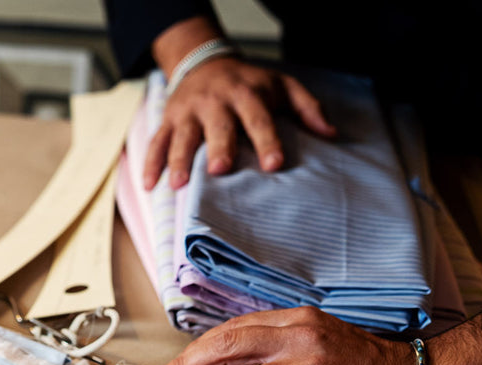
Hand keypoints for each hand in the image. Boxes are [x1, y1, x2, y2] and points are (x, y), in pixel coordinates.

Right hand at [146, 58, 336, 189]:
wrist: (205, 61)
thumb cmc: (249, 82)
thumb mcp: (282, 85)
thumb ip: (307, 108)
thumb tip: (331, 134)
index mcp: (247, 94)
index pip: (258, 118)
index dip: (267, 140)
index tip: (274, 164)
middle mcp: (215, 102)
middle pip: (217, 127)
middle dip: (217, 147)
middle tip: (219, 169)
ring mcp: (188, 112)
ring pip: (181, 136)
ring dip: (178, 160)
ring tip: (178, 184)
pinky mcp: (168, 120)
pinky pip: (157, 142)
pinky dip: (151, 163)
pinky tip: (151, 185)